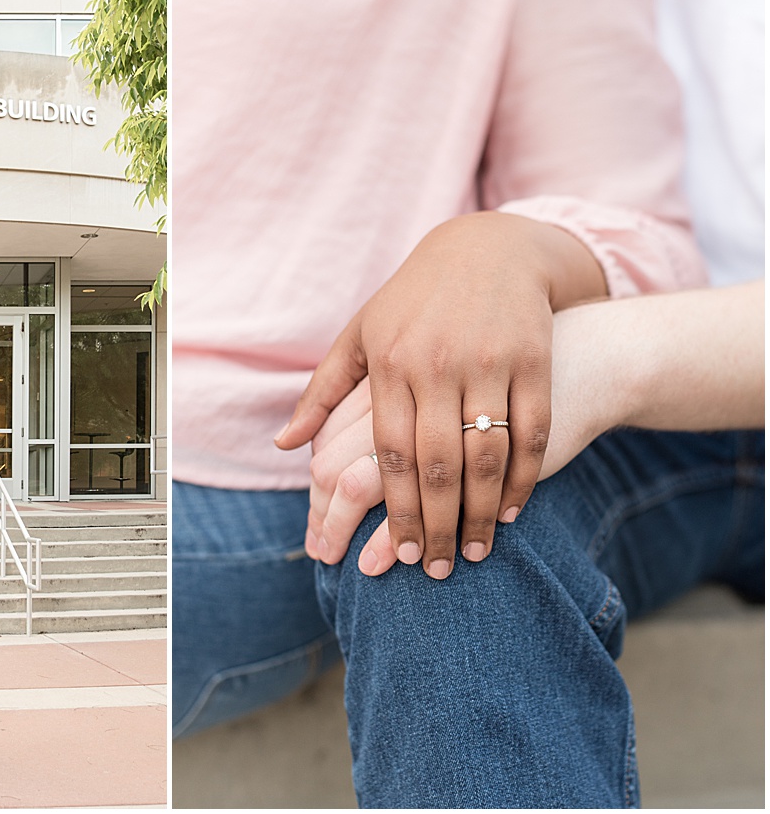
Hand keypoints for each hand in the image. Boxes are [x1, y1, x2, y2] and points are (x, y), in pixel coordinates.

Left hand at [279, 212, 604, 579]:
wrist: (492, 248)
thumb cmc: (415, 300)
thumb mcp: (361, 334)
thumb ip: (322, 392)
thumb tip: (283, 445)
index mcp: (390, 361)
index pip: (389, 450)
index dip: (394, 508)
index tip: (398, 554)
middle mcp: (438, 362)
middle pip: (438, 461)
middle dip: (438, 523)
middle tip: (438, 567)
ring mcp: (489, 360)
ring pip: (487, 454)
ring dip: (483, 512)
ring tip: (476, 552)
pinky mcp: (533, 358)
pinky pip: (532, 430)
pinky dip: (525, 477)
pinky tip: (512, 511)